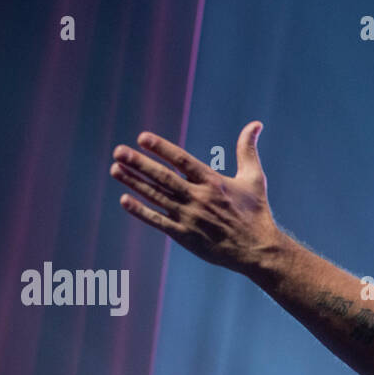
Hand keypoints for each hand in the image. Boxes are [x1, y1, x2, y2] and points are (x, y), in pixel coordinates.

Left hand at [110, 121, 280, 274]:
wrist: (258, 250)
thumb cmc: (256, 213)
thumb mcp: (254, 178)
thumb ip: (247, 149)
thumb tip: (256, 124)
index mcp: (213, 182)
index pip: (182, 161)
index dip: (162, 148)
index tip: (142, 138)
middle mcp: (199, 198)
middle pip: (164, 177)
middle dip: (139, 164)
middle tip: (119, 151)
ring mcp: (190, 218)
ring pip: (157, 197)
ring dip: (134, 183)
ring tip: (115, 169)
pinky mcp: (185, 236)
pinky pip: (158, 221)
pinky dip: (141, 211)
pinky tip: (124, 200)